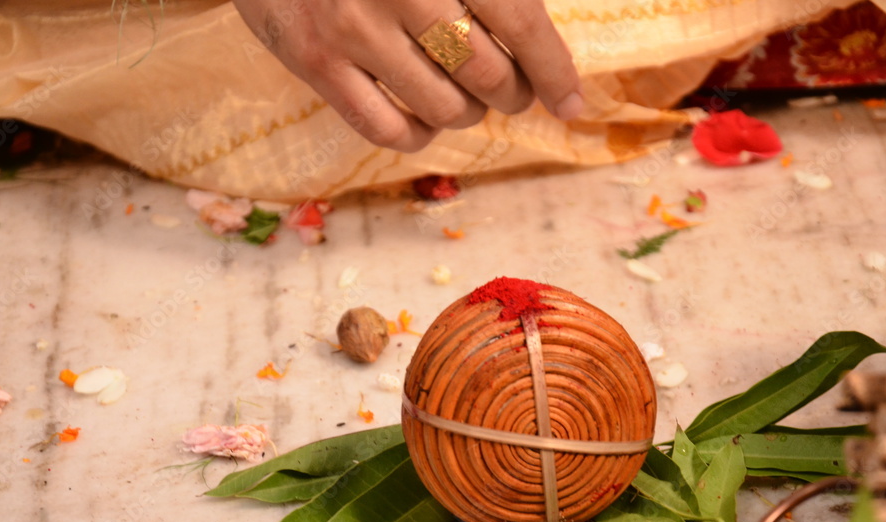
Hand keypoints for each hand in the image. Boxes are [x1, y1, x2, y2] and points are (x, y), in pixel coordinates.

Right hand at [232, 0, 581, 151]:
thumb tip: (537, 37)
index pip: (521, 22)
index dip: (554, 71)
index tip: (570, 102)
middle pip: (487, 74)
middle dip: (514, 94)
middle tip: (512, 92)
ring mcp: (352, 28)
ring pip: (443, 108)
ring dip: (469, 114)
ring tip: (466, 99)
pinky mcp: (315, 61)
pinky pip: (386, 129)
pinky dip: (419, 135)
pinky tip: (425, 120)